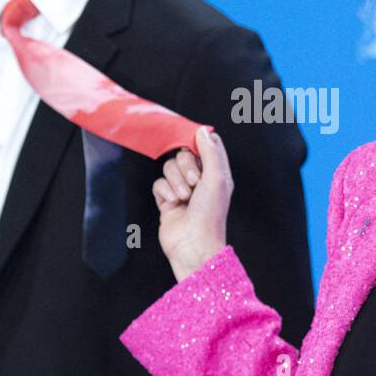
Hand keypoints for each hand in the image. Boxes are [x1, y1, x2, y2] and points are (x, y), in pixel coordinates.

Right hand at [152, 126, 232, 281]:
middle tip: (195, 183)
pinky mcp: (166, 200)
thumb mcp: (216, 178)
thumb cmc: (210, 214)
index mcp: (217, 174)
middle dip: (186, 167)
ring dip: (175, 181)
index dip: (199, 143)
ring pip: (169, 167)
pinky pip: (158, 183)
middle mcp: (200, 180)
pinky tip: (173, 204)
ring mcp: (182, 190)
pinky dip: (165, 191)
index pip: (207, 146)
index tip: (194, 146)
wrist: (193, 244)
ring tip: (184, 198)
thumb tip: (202, 130)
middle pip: (184, 155)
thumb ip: (210, 152)